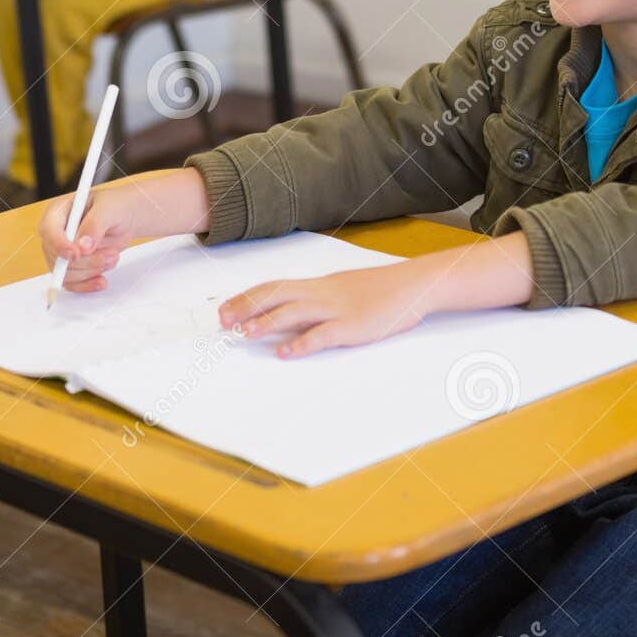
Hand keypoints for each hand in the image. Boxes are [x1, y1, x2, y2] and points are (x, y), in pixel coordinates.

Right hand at [38, 168, 210, 294]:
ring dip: (90, 272)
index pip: (48, 229)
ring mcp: (67, 249)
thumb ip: (95, 226)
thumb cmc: (126, 204)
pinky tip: (104, 282)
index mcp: (61, 210)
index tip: (77, 252)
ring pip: (66, 273)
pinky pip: (75, 282)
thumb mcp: (114, 209)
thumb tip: (79, 246)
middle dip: (83, 261)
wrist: (138, 215)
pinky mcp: (78, 265)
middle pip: (55, 255)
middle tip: (111, 256)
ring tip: (114, 259)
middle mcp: (59, 230)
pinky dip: (89, 285)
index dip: (59, 243)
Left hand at [218, 258, 439, 358]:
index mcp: (319, 285)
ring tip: (244, 333)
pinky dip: (301, 343)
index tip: (226, 307)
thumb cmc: (380, 289)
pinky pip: (322, 335)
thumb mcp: (343, 289)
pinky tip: (285, 351)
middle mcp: (322, 293)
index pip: (275, 287)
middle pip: (276, 296)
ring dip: (267, 322)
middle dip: (246, 308)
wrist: (414, 284)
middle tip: (222, 321)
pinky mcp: (352, 326)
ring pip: (294, 312)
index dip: (248, 297)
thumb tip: (291, 311)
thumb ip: (318, 299)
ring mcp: (337, 309)